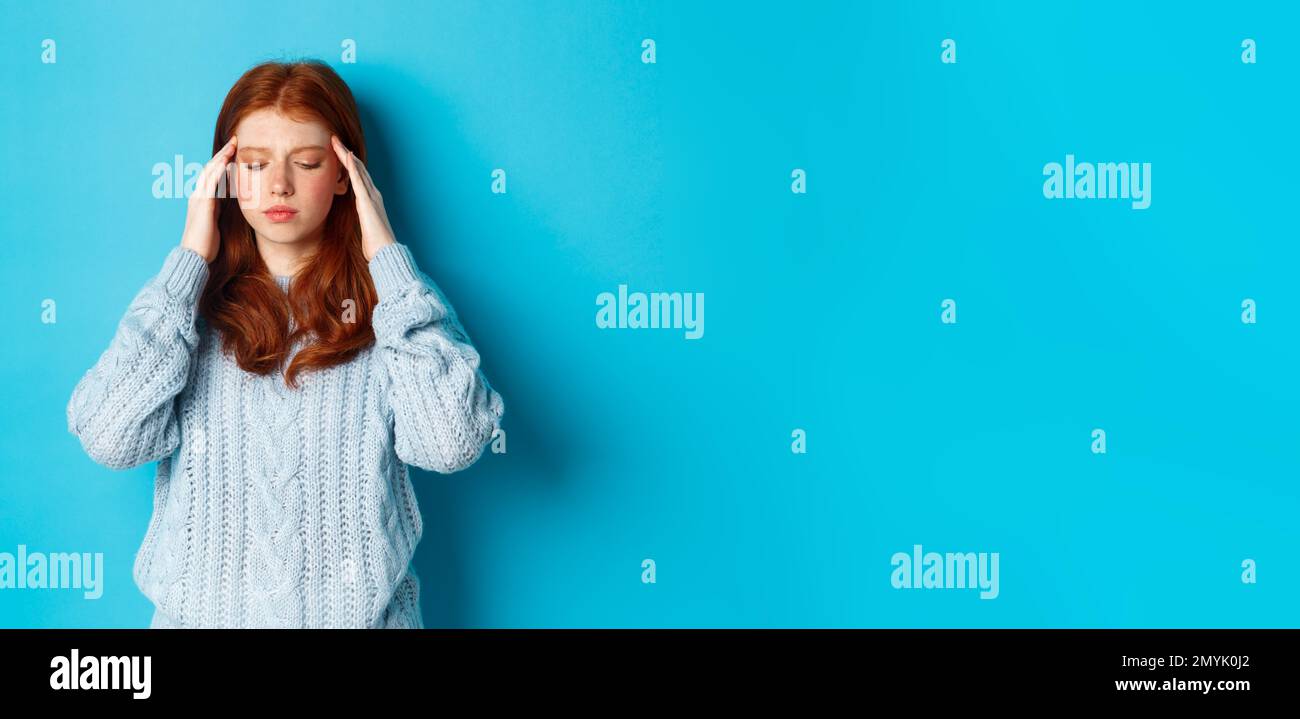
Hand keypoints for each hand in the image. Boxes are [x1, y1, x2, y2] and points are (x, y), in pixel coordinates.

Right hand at [180, 135, 236, 262]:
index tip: (236, 151)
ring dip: (221, 157)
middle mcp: (198, 195)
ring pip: (210, 172)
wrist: (196, 256)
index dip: (224, 161)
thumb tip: (233, 203)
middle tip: (235, 140)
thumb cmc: (208, 243)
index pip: (214, 175)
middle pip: (211, 168)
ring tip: (232, 145)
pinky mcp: (202, 204)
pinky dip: (217, 171)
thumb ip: (221, 209)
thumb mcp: (218, 221)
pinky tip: (226, 162)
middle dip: (223, 154)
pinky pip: (210, 183)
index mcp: (204, 199)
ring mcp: (199, 198)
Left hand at [331, 135, 395, 261]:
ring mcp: (371, 197)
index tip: (337, 153)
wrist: (385, 252)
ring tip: (336, 142)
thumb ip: (361, 221)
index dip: (348, 164)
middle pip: (358, 169)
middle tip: (334, 140)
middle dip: (346, 153)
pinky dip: (353, 167)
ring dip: (347, 154)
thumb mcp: (366, 229)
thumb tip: (358, 224)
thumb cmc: (376, 244)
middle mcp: (373, 194)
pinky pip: (359, 180)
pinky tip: (347, 155)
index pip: (358, 177)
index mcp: (371, 200)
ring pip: (358, 170)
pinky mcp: (367, 202)